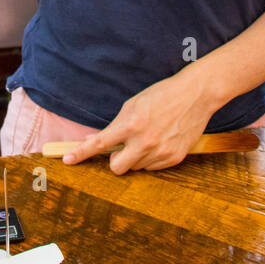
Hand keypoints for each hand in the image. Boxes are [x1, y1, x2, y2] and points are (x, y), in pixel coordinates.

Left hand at [62, 69, 218, 173]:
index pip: (100, 143)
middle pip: (117, 167)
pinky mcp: (174, 158)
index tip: (68, 160)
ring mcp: (160, 152)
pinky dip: (151, 158)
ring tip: (148, 137)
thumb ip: (115, 125)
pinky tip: (159, 141)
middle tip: (122, 148)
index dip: (81, 153)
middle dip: (115, 160)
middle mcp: (144, 141)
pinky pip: (152, 168)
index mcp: (131, 124)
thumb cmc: (162, 96)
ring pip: (136, 168)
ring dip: (135, 157)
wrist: (195, 95)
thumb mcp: (133, 105)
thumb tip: (95, 140)